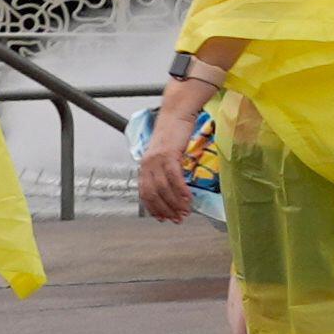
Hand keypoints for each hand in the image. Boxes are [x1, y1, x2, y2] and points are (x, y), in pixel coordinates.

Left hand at [137, 84, 207, 224]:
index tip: (163, 218)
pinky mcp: (168, 154)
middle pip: (154, 194)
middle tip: (178, 219)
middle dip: (166, 210)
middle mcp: (147, 165)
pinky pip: (174, 177)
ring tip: (186, 212)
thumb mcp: (165, 155)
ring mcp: (156, 160)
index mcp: (144, 167)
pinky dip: (181, 191)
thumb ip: (164, 170)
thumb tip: (172, 189)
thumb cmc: (173, 134)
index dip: (154, 209)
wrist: (176, 114)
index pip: (145, 194)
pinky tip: (188, 199)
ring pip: (164, 188)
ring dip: (175, 203)